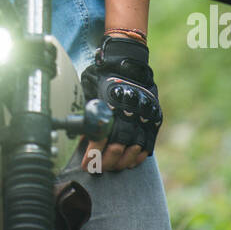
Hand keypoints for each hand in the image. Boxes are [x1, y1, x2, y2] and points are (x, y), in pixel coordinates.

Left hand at [79, 36, 161, 172]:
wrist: (128, 61)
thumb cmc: (104, 75)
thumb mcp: (90, 90)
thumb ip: (87, 111)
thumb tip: (77, 133)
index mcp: (111, 105)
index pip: (101, 137)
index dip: (93, 154)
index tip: (86, 164)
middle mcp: (129, 112)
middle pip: (118, 148)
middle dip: (106, 162)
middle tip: (97, 168)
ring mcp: (144, 116)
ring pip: (134, 149)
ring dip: (122, 162)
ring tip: (112, 167)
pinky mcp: (154, 118)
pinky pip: (148, 144)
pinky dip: (139, 156)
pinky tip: (130, 162)